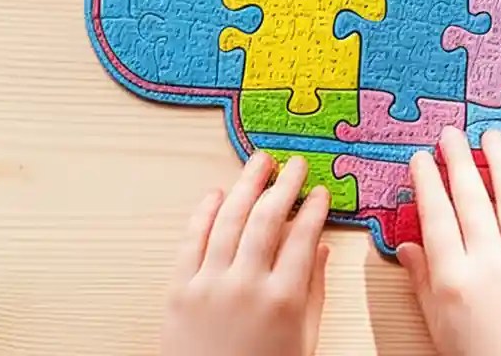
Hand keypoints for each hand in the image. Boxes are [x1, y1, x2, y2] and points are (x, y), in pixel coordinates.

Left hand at [159, 151, 331, 355]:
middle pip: (267, 220)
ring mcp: (209, 285)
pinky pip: (192, 241)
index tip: (320, 191)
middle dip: (284, 185)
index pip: (302, 237)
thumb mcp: (303, 342)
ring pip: (229, 220)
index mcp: (283, 300)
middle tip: (295, 163)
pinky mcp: (179, 290)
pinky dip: (205, 213)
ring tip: (259, 162)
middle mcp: (246, 285)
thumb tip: (320, 248)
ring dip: (246, 186)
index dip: (313, 209)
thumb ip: (313, 292)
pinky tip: (218, 194)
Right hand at [398, 128, 500, 355]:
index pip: (436, 216)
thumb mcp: (437, 324)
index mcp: (453, 277)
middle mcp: (488, 263)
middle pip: (471, 200)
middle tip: (451, 134)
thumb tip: (406, 246)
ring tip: (492, 136)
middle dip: (459, 161)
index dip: (427, 182)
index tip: (421, 157)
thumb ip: (422, 281)